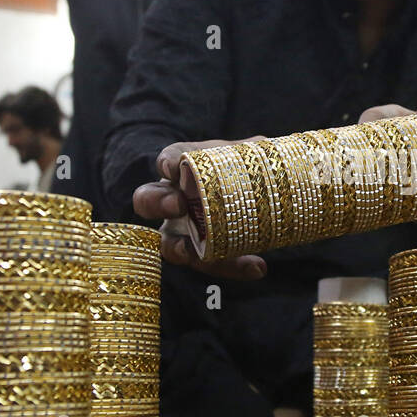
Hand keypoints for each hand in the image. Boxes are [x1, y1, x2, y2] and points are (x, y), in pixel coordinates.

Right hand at [132, 137, 268, 279]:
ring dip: (179, 249)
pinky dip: (232, 267)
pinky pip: (210, 265)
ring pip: (168, 243)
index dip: (166, 162)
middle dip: (157, 203)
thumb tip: (269, 149)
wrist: (265, 201)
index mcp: (186, 169)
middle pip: (147, 200)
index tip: (172, 168)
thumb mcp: (253, 158)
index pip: (168, 159)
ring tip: (196, 254)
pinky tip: (257, 267)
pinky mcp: (202, 255)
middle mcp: (175, 199)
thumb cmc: (249, 172)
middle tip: (178, 206)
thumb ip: (256, 153)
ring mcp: (183, 231)